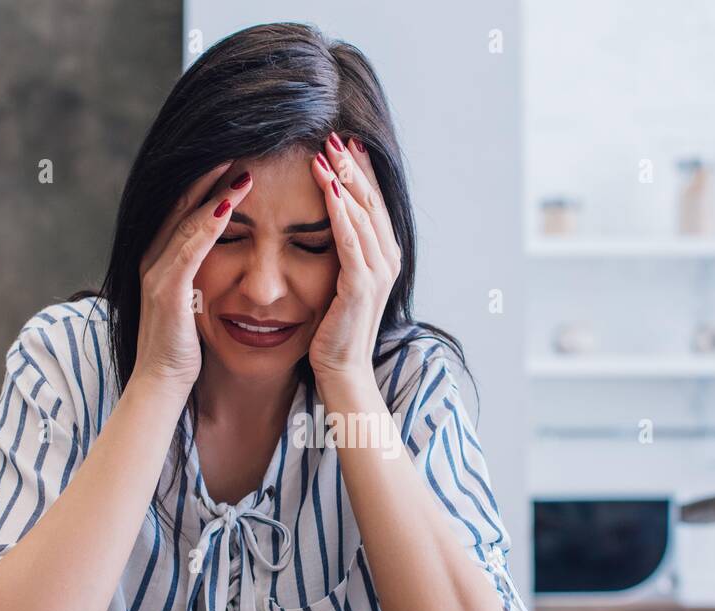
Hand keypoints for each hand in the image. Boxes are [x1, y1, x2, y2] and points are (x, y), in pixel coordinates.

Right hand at [133, 160, 254, 395]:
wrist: (160, 386)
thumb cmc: (181, 351)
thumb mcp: (192, 306)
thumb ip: (199, 279)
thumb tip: (218, 265)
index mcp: (161, 262)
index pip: (184, 211)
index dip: (206, 184)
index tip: (234, 160)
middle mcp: (154, 260)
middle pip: (182, 206)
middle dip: (210, 176)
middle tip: (238, 147)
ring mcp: (158, 274)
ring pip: (187, 221)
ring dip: (214, 192)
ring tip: (240, 166)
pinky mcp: (168, 291)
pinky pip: (191, 250)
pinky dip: (209, 225)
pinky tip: (229, 206)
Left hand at [307, 132, 402, 384]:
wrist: (341, 371)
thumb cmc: (333, 332)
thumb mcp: (338, 284)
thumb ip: (340, 255)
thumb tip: (328, 226)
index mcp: (384, 258)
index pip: (373, 205)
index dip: (360, 173)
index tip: (344, 144)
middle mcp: (387, 261)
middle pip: (371, 202)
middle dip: (353, 167)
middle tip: (334, 136)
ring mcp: (378, 273)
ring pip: (362, 214)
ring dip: (344, 180)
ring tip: (326, 152)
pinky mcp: (361, 285)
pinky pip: (350, 240)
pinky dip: (340, 212)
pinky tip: (329, 189)